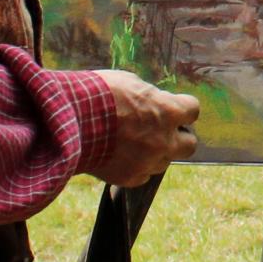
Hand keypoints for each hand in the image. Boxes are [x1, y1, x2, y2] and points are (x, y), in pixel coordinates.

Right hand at [90, 70, 200, 186]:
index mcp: (167, 111)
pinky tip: (121, 154)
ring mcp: (149, 162)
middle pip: (190, 144)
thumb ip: (151, 98)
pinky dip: (137, 165)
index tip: (173, 107)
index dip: (183, 108)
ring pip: (165, 161)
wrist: (69, 120)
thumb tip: (157, 103)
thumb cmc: (99, 94)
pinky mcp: (131, 178)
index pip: (193, 110)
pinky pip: (144, 174)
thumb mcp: (130, 83)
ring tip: (133, 141)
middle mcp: (164, 140)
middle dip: (178, 136)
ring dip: (156, 152)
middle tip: (162, 129)